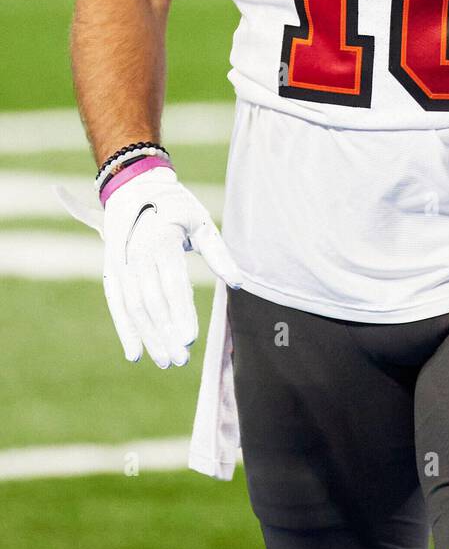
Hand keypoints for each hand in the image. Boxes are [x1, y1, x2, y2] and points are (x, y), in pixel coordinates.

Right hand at [57, 166, 242, 367]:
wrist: (134, 187)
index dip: (181, 312)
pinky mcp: (111, 270)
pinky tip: (135, 354)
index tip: (191, 339)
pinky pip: (116, 304)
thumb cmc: (177, 207)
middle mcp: (137, 253)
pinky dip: (125, 330)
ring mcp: (120, 262)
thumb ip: (219, 254)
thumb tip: (238, 283)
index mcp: (163, 239)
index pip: (173, 283)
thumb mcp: (201, 222)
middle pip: (152, 301)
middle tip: (182, 360)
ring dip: (148, 337)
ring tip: (166, 361)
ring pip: (134, 307)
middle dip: (166, 333)